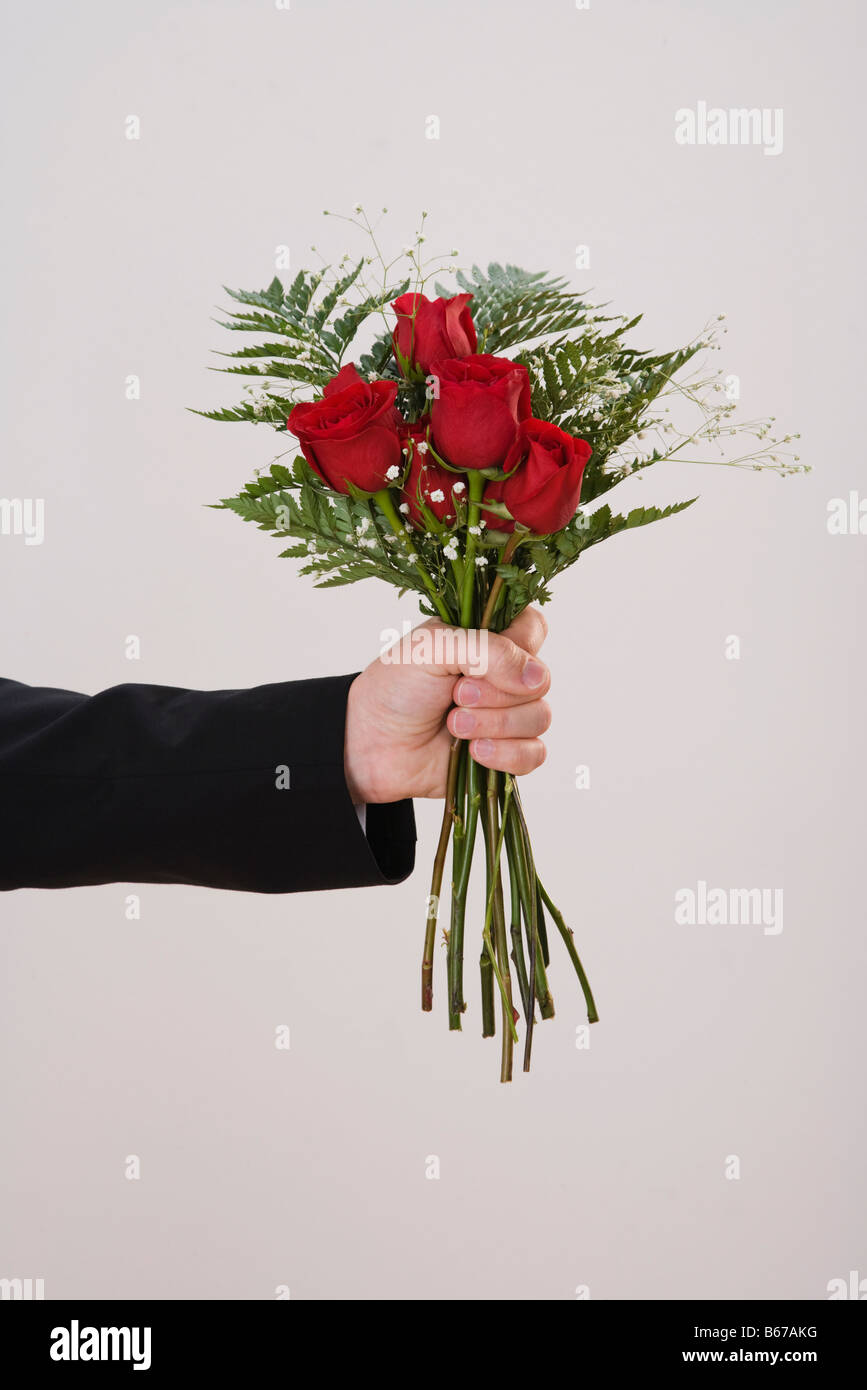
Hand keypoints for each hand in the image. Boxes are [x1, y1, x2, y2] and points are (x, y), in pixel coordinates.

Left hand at [344, 607, 550, 803]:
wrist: (370, 744)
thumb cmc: (395, 687)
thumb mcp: (433, 648)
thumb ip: (488, 650)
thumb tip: (536, 678)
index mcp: (488, 638)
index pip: (533, 628)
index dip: (519, 647)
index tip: (484, 661)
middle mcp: (504, 675)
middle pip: (541, 680)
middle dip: (496, 694)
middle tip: (455, 696)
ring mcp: (507, 715)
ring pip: (539, 718)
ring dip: (495, 725)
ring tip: (454, 725)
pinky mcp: (505, 753)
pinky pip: (533, 755)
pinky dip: (505, 755)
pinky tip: (474, 752)